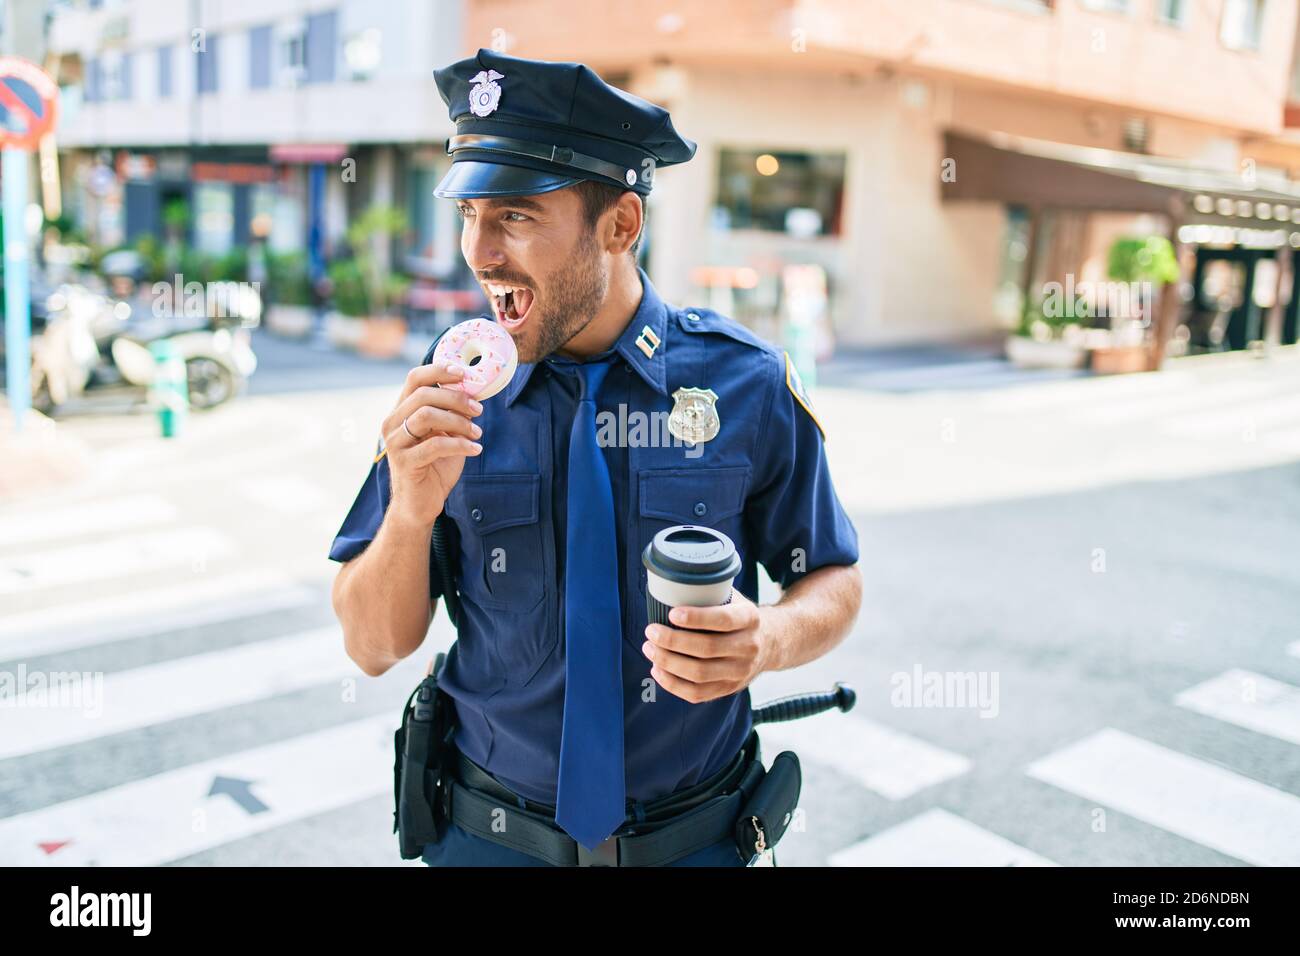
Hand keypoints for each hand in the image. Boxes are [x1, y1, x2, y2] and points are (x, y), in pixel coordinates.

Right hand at [381, 360, 483, 529]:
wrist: (419, 504)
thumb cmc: (434, 467)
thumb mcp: (444, 434)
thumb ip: (452, 414)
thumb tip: (472, 392)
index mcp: (401, 411)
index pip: (414, 378)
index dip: (439, 371)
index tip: (464, 375)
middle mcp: (392, 423)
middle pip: (423, 394)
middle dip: (456, 398)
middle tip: (478, 409)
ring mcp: (395, 443)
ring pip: (426, 416)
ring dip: (458, 421)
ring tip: (477, 432)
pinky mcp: (404, 462)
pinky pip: (435, 445)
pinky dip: (460, 444)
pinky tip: (475, 449)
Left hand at [641, 590, 775, 702]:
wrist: (769, 644)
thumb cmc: (738, 618)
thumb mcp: (734, 599)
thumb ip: (710, 594)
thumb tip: (670, 587)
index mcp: (750, 618)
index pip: (723, 619)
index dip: (696, 618)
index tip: (672, 614)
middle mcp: (748, 647)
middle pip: (707, 648)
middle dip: (673, 641)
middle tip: (652, 631)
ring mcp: (740, 672)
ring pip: (699, 674)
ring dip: (668, 662)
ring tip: (650, 648)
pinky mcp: (728, 689)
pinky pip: (697, 693)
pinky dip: (672, 683)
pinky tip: (657, 670)